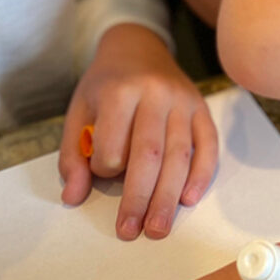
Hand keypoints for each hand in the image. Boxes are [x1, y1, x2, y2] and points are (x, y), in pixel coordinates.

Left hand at [59, 24, 218, 239]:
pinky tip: (188, 200)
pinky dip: (200, 175)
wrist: (137, 48)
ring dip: (169, 197)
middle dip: (140, 198)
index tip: (99, 172)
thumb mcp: (79, 111)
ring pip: (180, 155)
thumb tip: (73, 196)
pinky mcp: (202, 108)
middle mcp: (156, 93)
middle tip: (131, 231)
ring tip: (158, 228)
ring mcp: (183, 100)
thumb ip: (72, 155)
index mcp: (120, 91)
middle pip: (150, 155)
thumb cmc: (105, 85)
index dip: (103, 168)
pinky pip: (207, 145)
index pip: (114, 144)